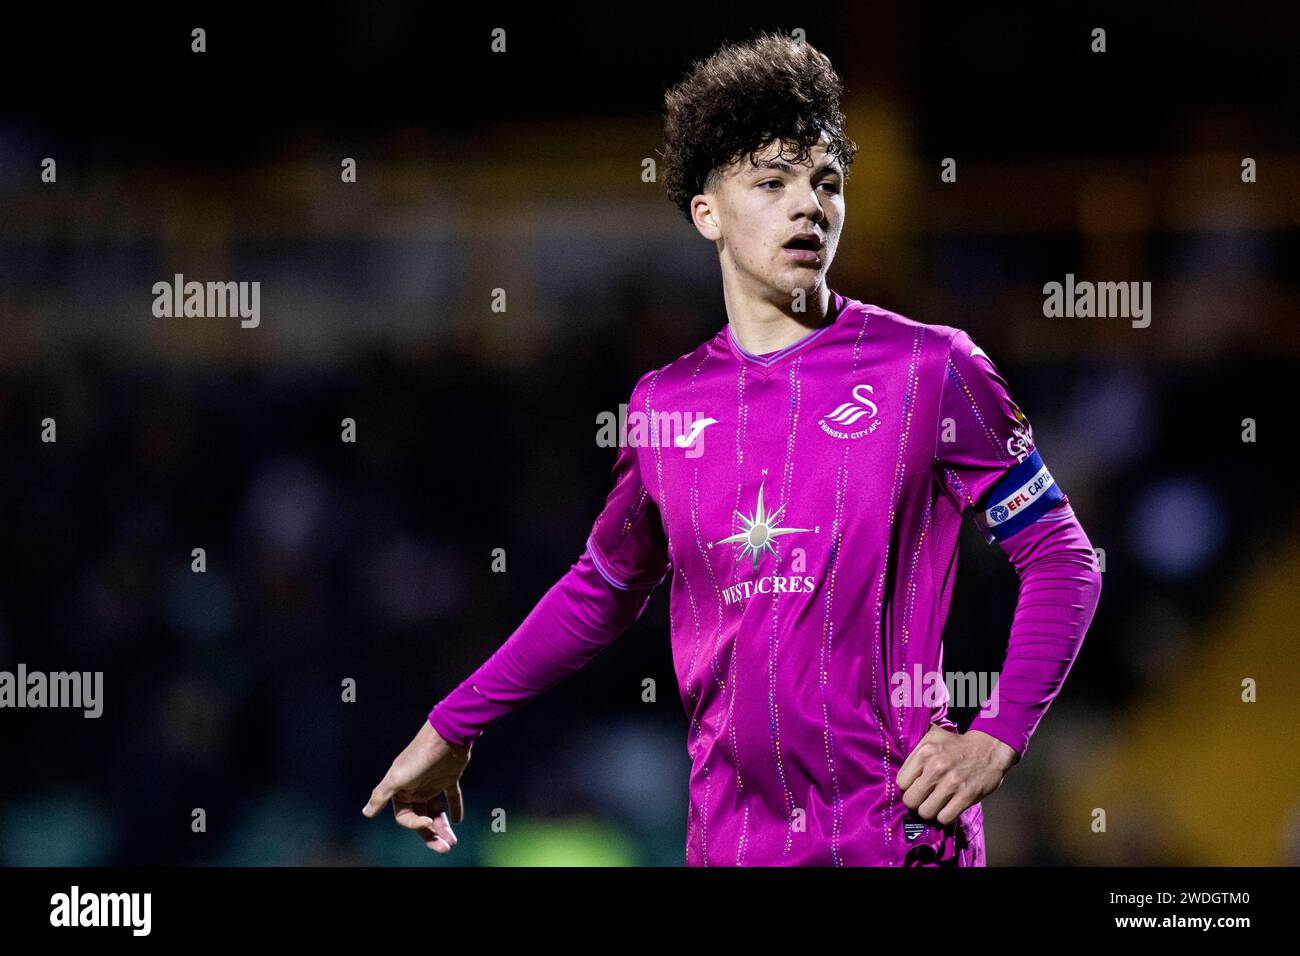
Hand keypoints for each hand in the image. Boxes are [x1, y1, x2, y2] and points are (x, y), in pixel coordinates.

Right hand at [362, 720, 471, 852]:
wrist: (446, 736)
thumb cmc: (419, 757)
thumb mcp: (397, 778)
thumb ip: (381, 796)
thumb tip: (365, 813)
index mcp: (401, 790)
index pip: (405, 817)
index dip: (415, 823)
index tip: (428, 821)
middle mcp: (415, 788)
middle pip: (421, 818)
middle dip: (431, 835)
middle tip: (445, 848)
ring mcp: (432, 783)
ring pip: (436, 811)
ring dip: (443, 827)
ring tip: (452, 843)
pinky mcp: (448, 778)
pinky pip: (451, 797)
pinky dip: (455, 809)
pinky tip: (458, 821)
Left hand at [896, 725, 1017, 825]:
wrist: (989, 748)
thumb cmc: (956, 745)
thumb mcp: (932, 737)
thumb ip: (914, 751)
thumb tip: (899, 770)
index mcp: (924, 752)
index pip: (901, 782)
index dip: (908, 786)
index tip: (917, 785)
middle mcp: (936, 768)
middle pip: (910, 800)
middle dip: (917, 801)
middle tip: (926, 797)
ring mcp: (951, 783)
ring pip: (925, 812)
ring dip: (931, 810)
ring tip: (937, 803)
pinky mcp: (966, 796)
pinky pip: (944, 818)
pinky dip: (945, 816)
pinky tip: (949, 807)